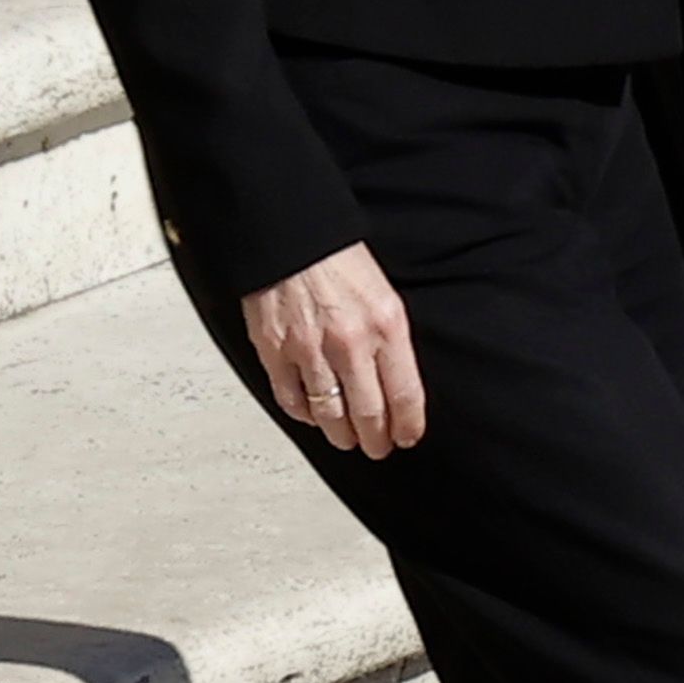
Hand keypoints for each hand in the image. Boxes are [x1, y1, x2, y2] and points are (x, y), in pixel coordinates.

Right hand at [241, 242, 426, 456]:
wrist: (289, 234)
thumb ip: (390, 339)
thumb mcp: (383, 293)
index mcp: (386, 325)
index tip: (407, 437)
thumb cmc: (336, 257)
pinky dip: (304, 415)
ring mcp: (310, 351)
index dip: (408, 426)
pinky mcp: (275, 352)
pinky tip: (313, 415)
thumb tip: (397, 383)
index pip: (405, 395)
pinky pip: (291, 401)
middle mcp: (350, 342)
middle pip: (369, 415)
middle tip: (378, 448)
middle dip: (376, 440)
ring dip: (341, 435)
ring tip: (347, 438)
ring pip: (330, 416)